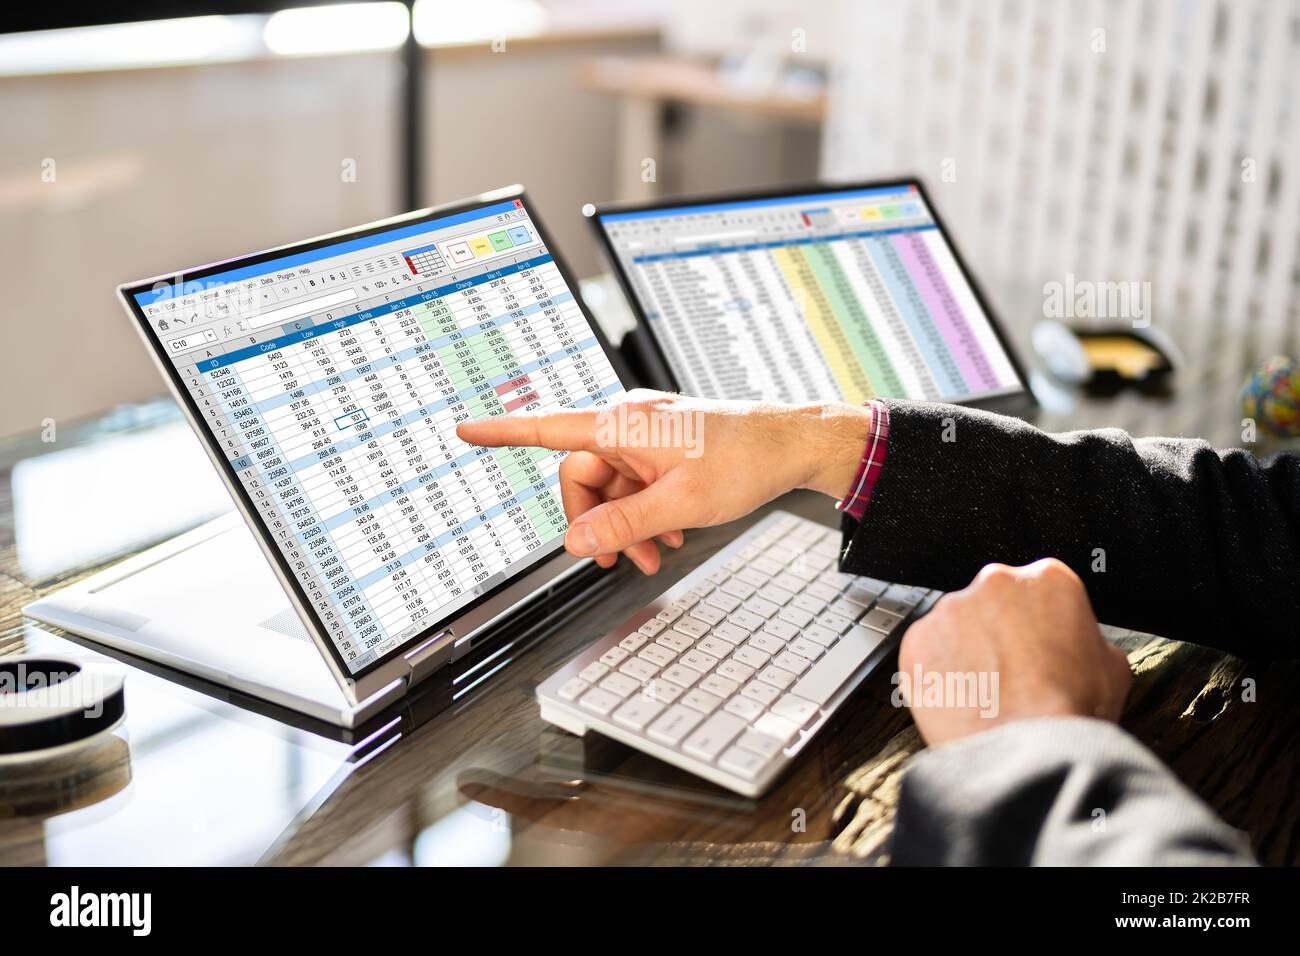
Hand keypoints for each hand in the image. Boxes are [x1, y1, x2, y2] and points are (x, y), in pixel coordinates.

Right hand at [456, 389, 871, 573]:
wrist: (792, 445)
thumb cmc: (744, 459)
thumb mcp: (679, 504)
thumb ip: (623, 525)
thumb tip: (576, 543)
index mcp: (622, 425)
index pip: (548, 429)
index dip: (502, 433)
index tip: (464, 430)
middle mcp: (627, 425)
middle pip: (581, 479)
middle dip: (598, 524)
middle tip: (623, 560)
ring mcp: (646, 438)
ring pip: (611, 489)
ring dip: (626, 526)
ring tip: (655, 556)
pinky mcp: (663, 450)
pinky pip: (635, 486)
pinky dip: (645, 515)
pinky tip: (669, 538)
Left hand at [897, 558, 1130, 746]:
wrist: (1029, 750)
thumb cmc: (1072, 711)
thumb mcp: (1112, 667)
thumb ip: (1087, 639)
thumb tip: (1075, 643)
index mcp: (1049, 580)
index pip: (1039, 591)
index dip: (1038, 624)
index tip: (1035, 647)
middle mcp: (996, 582)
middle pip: (993, 602)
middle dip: (998, 632)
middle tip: (1009, 673)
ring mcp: (951, 609)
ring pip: (955, 626)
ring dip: (965, 652)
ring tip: (985, 693)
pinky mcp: (918, 639)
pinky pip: (926, 652)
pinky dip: (937, 673)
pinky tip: (960, 700)